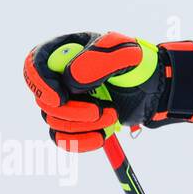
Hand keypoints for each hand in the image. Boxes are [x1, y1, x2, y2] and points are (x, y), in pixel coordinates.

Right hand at [23, 32, 192, 150]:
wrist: (157, 88)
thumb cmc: (141, 64)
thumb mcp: (127, 54)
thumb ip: (98, 60)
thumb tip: (69, 81)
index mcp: (66, 51)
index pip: (35, 63)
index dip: (40, 81)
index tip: (59, 97)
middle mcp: (60, 76)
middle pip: (43, 98)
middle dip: (71, 110)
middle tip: (99, 110)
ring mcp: (66, 100)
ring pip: (54, 120)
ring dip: (82, 124)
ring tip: (113, 115)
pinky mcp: (75, 121)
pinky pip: (63, 139)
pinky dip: (81, 142)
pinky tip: (102, 138)